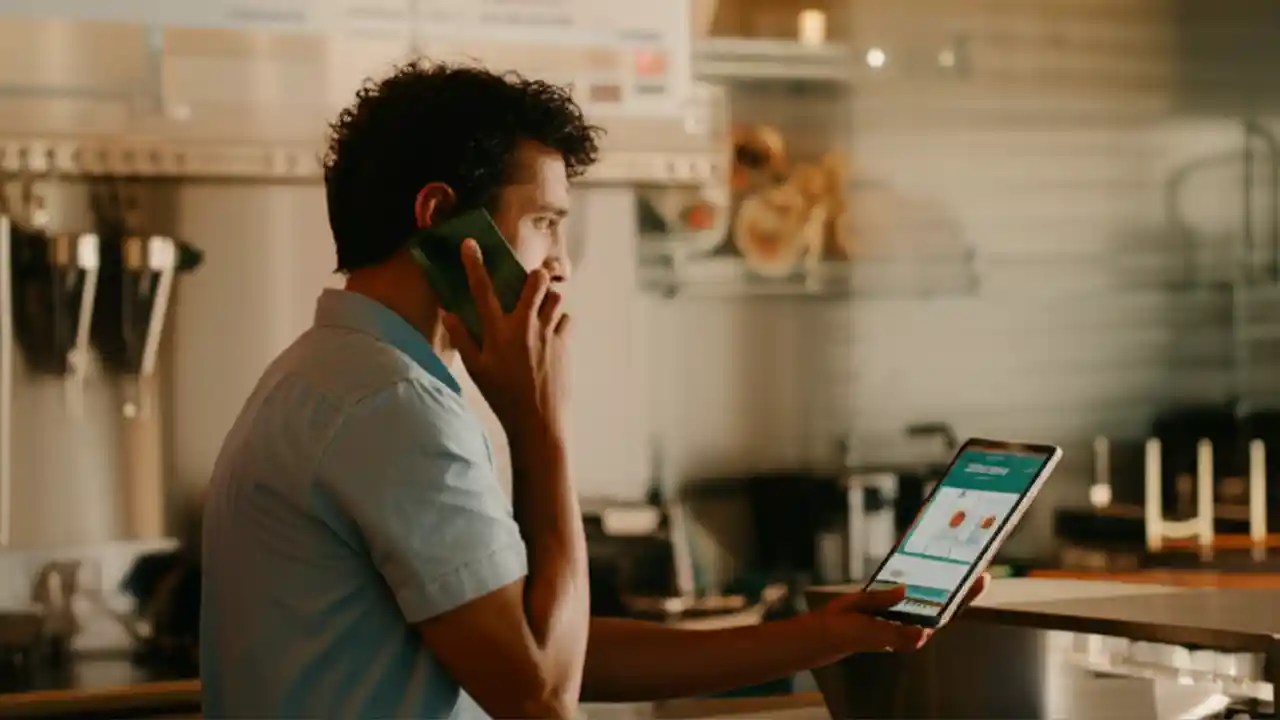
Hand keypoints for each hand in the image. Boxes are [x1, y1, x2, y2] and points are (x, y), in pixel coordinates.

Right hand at [442, 238, 569, 441]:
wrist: (538, 422)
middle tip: (529, 282)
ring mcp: (549, 334)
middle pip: (536, 282)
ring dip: (547, 299)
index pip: (482, 290)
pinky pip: (566, 321)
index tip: (470, 243)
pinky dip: (558, 322)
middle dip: (534, 275)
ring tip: (539, 310)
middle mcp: (525, 327)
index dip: (474, 263)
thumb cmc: (503, 397)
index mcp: (499, 332)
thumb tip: (448, 313)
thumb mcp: (476, 370)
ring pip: (555, 298)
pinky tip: (550, 335)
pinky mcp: (565, 345)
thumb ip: (463, 338)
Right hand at [816, 573, 991, 654]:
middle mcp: (913, 622)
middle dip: (961, 582)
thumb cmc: (850, 633)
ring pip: (929, 591)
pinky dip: (919, 571)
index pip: (946, 612)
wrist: (828, 631)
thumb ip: (894, 633)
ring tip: (956, 554)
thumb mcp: (870, 631)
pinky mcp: (892, 602)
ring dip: (942, 575)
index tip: (981, 577)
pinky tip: (925, 556)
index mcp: (913, 632)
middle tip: (979, 560)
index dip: (965, 595)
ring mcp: (904, 612)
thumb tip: (922, 633)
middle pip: (944, 600)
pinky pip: (910, 584)